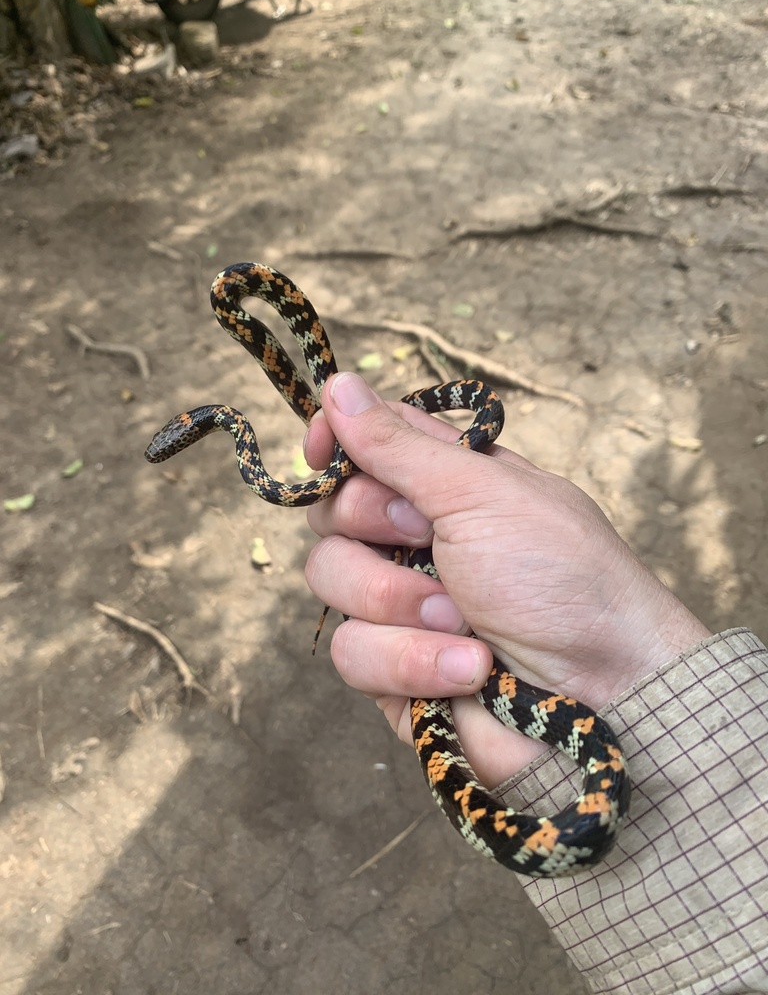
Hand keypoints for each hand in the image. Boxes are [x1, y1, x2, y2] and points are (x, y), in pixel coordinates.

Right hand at [304, 373, 709, 785]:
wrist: (605, 695)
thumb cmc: (564, 579)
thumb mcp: (484, 494)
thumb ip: (401, 446)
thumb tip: (339, 384)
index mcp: (445, 485)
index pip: (364, 446)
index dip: (335, 442)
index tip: (322, 450)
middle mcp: (415, 539)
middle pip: (331, 511)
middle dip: (375, 525)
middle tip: (428, 538)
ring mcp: (400, 606)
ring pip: (330, 581)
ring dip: (398, 603)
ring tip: (464, 620)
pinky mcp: (394, 670)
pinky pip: (353, 653)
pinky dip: (411, 660)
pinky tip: (468, 667)